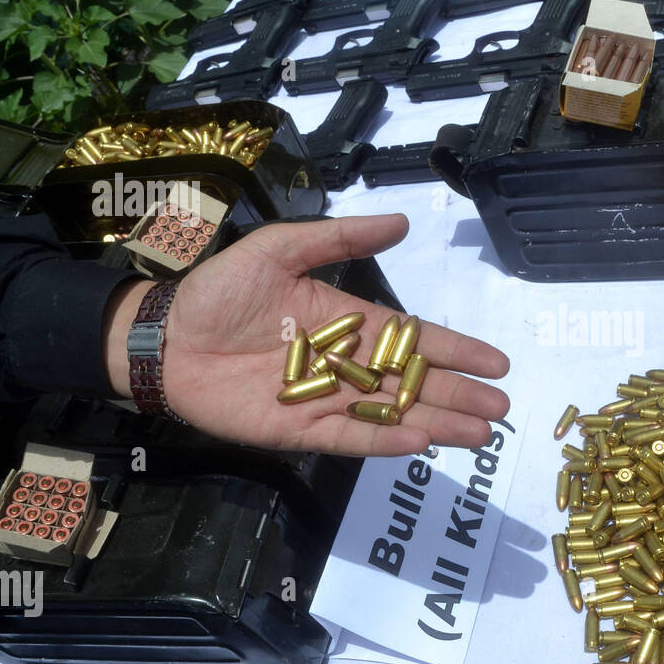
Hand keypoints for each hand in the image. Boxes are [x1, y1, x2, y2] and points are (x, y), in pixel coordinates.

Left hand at [104, 214, 508, 455]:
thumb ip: (340, 238)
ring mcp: (325, 400)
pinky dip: (382, 441)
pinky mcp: (298, 431)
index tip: (497, 363)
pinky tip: (419, 442)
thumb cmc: (219, 291)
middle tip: (501, 411)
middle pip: (413, 384)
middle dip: (459, 396)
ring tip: (478, 435)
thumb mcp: (280, 249)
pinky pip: (348, 438)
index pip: (414, 340)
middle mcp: (346, 365)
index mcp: (349, 322)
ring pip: (392, 415)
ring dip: (435, 424)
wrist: (163, 337)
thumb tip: (401, 222)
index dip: (456, 350)